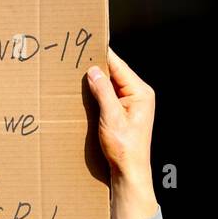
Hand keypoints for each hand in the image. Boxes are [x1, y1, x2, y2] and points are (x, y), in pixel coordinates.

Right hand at [86, 48, 158, 218]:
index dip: (102, 56)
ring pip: (111, 86)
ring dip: (96, 84)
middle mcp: (139, 96)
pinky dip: (98, 96)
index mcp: (140, 92)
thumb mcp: (111, 117)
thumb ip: (103, 92)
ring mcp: (132, 105)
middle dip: (97, 70)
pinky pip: (110, 98)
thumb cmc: (125, 149)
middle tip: (77, 61)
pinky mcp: (125, 115)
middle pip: (114, 74)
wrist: (129, 173)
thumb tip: (94, 71)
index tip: (86, 46)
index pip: (119, 66)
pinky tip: (86, 96)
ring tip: (78, 76)